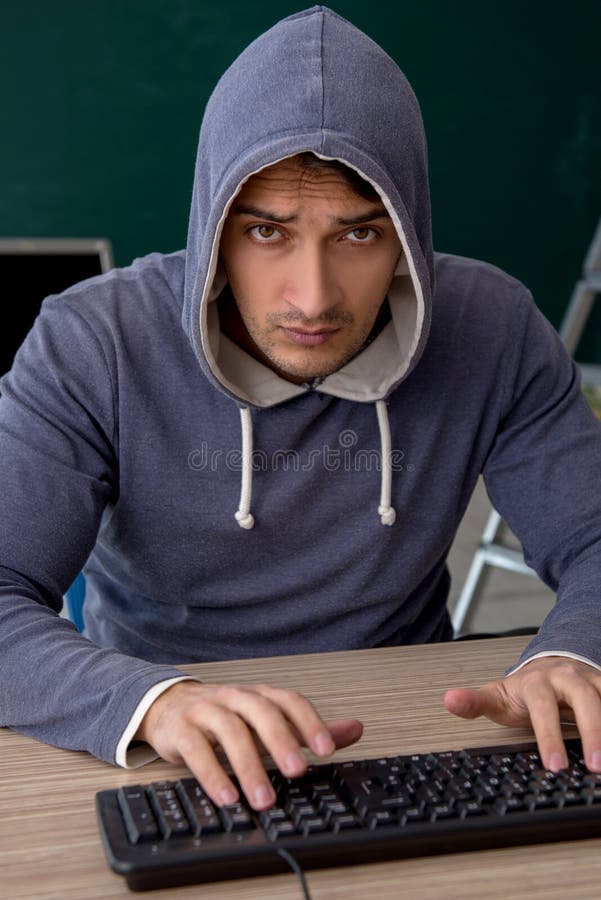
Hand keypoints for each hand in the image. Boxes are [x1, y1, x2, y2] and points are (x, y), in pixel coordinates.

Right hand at [135, 680, 362, 809]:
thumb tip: (354, 730)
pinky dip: (212, 774)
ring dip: (248, 765)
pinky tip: (227, 796)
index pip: (288, 700)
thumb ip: (307, 728)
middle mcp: (234, 697)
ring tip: (263, 798)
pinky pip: (196, 749)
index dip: (308, 721)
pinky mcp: (181, 730)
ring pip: (229, 731)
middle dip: (280, 740)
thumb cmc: (223, 715)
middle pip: (260, 711)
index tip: (326, 749)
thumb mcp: (266, 720)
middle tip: (297, 772)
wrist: (167, 706)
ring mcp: (206, 711)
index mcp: (258, 695)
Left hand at [444, 656, 600, 772]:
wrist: (551, 665)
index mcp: (537, 682)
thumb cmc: (524, 690)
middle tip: (596, 767)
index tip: (555, 767)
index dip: (549, 736)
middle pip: (585, 700)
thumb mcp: (497, 695)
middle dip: (594, 732)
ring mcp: (591, 681)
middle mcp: (568, 678)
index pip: (543, 708)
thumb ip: (475, 703)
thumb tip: (449, 701)